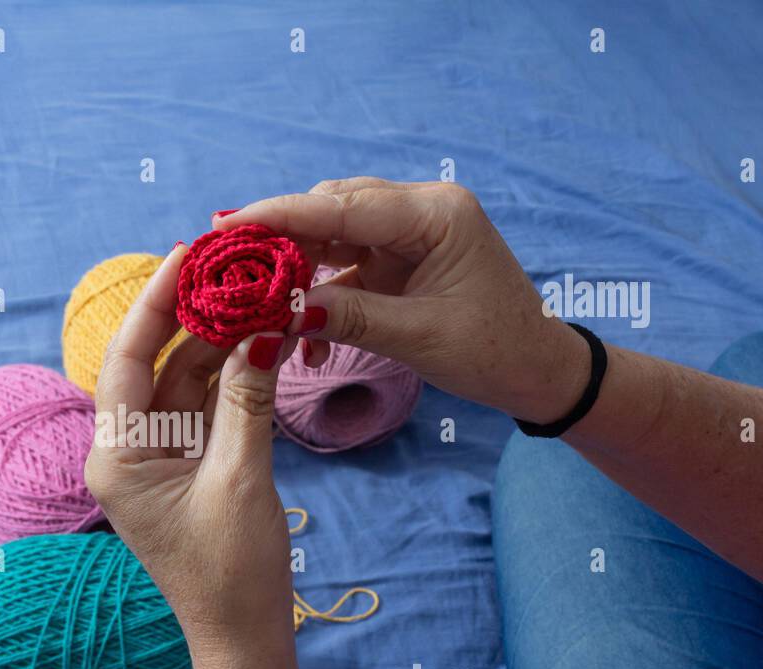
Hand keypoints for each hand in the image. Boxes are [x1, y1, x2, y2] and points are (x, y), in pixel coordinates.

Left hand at [83, 244, 298, 668]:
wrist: (244, 639)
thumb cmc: (232, 574)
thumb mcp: (242, 478)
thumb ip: (249, 400)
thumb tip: (265, 329)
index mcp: (116, 458)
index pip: (127, 362)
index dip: (154, 304)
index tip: (185, 255)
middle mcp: (128, 452)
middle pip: (156, 364)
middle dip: (192, 314)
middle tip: (229, 264)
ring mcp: (160, 459)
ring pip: (185, 381)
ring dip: (219, 340)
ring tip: (254, 291)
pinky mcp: (190, 466)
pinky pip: (207, 406)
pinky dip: (232, 375)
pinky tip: (260, 337)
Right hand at [214, 178, 590, 425]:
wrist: (537, 370)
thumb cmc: (494, 350)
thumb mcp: (418, 336)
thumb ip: (349, 316)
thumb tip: (282, 311)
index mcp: (436, 214)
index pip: (343, 205)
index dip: (280, 215)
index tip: (226, 225)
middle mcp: (420, 211)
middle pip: (330, 211)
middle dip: (280, 241)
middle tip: (230, 268)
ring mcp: (408, 234)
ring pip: (331, 237)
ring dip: (296, 273)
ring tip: (257, 304)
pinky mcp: (399, 260)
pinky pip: (344, 265)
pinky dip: (318, 295)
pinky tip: (298, 330)